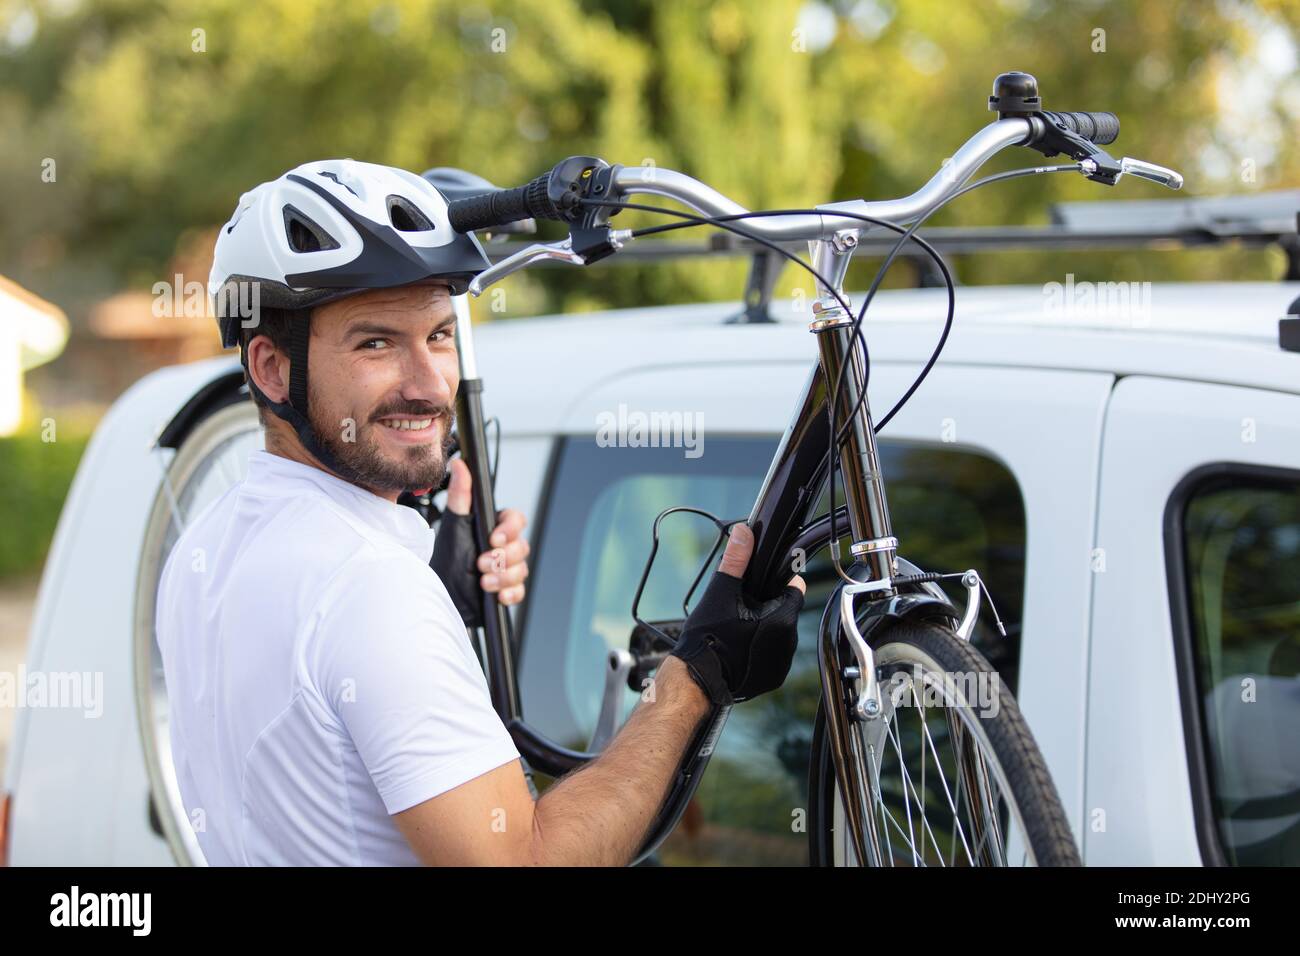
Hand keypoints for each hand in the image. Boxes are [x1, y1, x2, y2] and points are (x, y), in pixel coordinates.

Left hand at [429, 458, 529, 626]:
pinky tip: (496, 594)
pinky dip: (510, 593)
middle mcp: (504, 547)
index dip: (509, 530)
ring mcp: (508, 569)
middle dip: (502, 558)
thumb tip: (459, 464)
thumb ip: (460, 494)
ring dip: (502, 577)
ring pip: (522, 570)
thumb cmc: (447, 560)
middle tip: (481, 563)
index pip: (516, 520)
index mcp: (494, 527)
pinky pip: (521, 591)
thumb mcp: (453, 525)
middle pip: (523, 547)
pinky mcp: (509, 589)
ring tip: (483, 581)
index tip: (493, 539)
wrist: (442, 595)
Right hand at [668, 523, 805, 706]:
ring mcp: (781, 665)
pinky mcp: (773, 679)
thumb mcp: (720, 593)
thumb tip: (744, 532)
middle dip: (768, 605)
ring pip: (780, 633)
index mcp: (782, 619)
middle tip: (740, 607)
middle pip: (786, 610)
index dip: (777, 582)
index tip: (759, 584)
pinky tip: (740, 645)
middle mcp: (788, 644)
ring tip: (738, 628)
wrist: (695, 681)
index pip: (794, 588)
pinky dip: (761, 648)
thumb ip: (736, 560)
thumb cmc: (707, 639)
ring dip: (765, 627)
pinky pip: (773, 654)